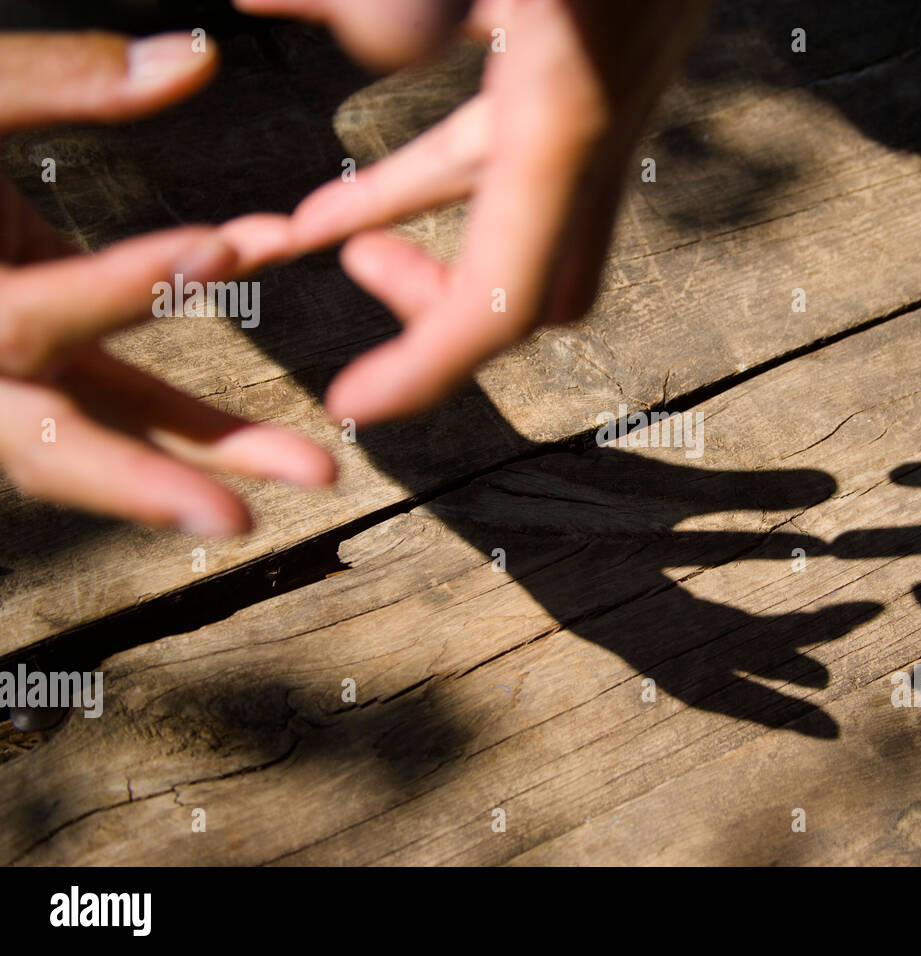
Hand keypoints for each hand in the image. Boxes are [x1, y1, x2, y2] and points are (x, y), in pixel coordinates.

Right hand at [0, 32, 334, 535]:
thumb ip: (54, 80)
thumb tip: (197, 56)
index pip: (26, 321)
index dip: (122, 289)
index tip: (223, 249)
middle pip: (48, 446)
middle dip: (146, 485)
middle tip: (238, 524)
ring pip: (100, 439)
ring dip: (205, 464)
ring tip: (314, 470)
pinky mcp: (34, 364)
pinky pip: (116, 403)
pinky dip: (192, 422)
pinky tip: (273, 444)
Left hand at [235, 0, 710, 423]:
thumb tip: (299, 21)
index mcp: (569, 117)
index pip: (505, 301)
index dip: (429, 368)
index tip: (355, 404)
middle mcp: (593, 128)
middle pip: (536, 285)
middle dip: (438, 307)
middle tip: (345, 272)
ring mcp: (597, 97)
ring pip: (516, 211)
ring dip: (413, 223)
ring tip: (309, 225)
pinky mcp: (585, 60)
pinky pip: (508, 136)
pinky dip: (430, 151)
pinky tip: (362, 88)